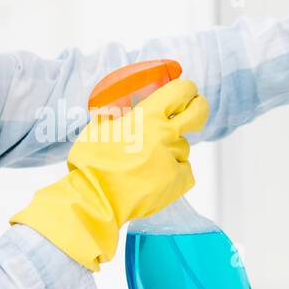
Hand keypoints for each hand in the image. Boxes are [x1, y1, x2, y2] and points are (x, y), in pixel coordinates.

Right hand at [9, 78, 209, 270]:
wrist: (95, 199)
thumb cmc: (91, 164)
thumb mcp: (98, 127)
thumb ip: (115, 115)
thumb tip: (119, 108)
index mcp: (146, 116)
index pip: (180, 91)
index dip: (186, 89)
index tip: (186, 92)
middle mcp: (165, 134)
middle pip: (198, 113)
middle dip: (198, 108)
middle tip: (193, 111)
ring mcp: (173, 158)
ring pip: (183, 147)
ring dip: (172, 150)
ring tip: (148, 163)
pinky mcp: (178, 181)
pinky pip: (184, 170)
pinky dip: (174, 173)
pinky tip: (155, 178)